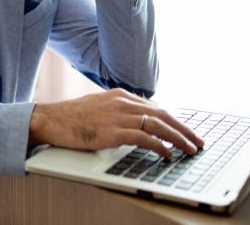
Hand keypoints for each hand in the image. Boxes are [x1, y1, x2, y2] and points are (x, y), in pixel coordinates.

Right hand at [28, 88, 204, 158]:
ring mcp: (117, 116)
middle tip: (198, 141)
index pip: (155, 107)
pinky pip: (144, 138)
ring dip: (178, 138)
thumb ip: (117, 111)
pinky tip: (167, 154)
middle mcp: (122, 102)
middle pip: (162, 114)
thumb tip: (136, 122)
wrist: (50, 119)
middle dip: (184, 129)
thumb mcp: (98, 107)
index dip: (174, 120)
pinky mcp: (112, 131)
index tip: (186, 131)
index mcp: (119, 95)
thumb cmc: (71, 117)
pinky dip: (160, 146)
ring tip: (190, 149)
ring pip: (158, 125)